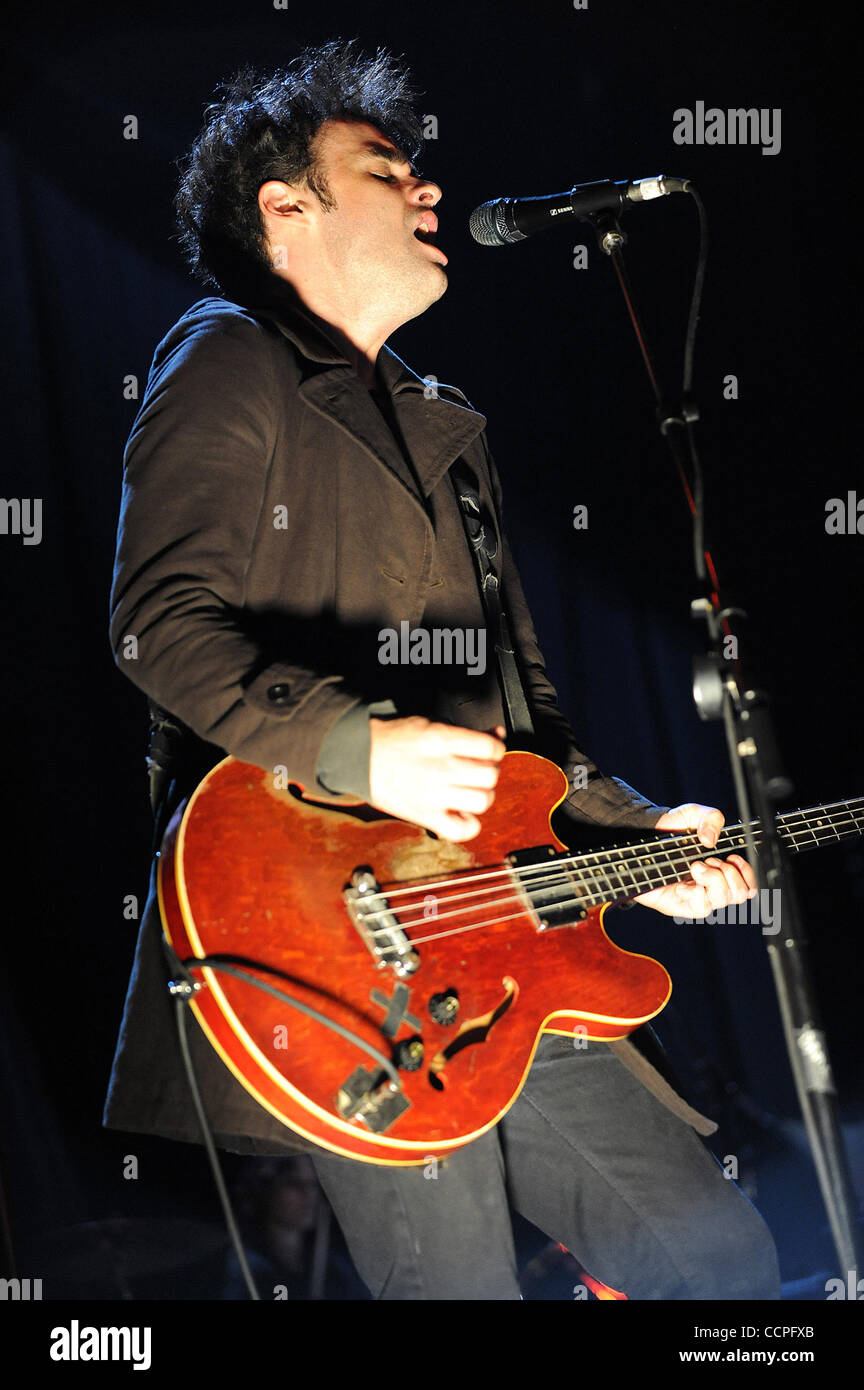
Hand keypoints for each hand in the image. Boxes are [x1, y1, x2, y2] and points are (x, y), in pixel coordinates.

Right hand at [369, 717, 506, 841]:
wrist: (359, 757)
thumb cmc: (393, 738)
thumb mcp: (430, 722)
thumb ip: (466, 731)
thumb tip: (497, 735)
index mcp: (441, 740)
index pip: (490, 748)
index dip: (495, 749)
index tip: (488, 752)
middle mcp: (440, 768)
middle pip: (490, 776)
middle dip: (490, 772)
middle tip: (479, 770)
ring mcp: (433, 795)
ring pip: (482, 801)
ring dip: (482, 796)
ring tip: (471, 791)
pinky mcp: (424, 816)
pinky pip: (461, 830)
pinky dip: (468, 825)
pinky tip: (461, 813)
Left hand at [633, 802, 756, 917]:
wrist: (645, 837)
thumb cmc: (673, 830)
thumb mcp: (694, 814)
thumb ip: (711, 817)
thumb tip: (710, 840)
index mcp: (723, 869)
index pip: (750, 883)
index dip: (747, 872)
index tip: (732, 856)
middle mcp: (713, 886)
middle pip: (740, 894)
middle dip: (728, 874)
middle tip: (709, 860)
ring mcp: (698, 897)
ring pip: (721, 900)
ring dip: (711, 880)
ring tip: (695, 866)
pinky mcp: (681, 905)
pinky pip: (699, 908)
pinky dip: (694, 893)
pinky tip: (681, 884)